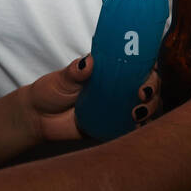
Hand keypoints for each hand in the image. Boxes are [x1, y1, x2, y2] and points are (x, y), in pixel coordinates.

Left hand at [24, 57, 160, 141]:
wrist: (38, 119)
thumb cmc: (50, 92)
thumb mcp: (62, 79)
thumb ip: (75, 71)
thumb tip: (88, 62)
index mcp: (110, 71)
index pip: (139, 66)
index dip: (151, 69)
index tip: (148, 74)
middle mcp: (118, 89)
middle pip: (149, 87)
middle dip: (153, 91)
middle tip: (142, 96)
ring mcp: (117, 109)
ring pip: (146, 108)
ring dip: (149, 109)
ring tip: (137, 113)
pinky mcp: (112, 128)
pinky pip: (133, 129)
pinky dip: (140, 129)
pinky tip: (137, 128)